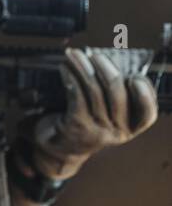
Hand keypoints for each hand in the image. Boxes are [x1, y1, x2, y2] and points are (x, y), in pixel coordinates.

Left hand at [30, 48, 157, 180]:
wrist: (58, 151)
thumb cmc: (85, 125)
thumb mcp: (106, 116)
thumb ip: (116, 97)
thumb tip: (113, 64)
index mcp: (129, 129)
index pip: (147, 114)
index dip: (145, 93)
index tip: (134, 76)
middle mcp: (116, 132)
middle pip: (117, 93)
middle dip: (106, 68)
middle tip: (94, 54)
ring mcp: (96, 130)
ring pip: (94, 91)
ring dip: (83, 68)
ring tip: (74, 55)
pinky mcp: (75, 126)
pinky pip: (76, 96)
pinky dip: (71, 78)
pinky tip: (65, 68)